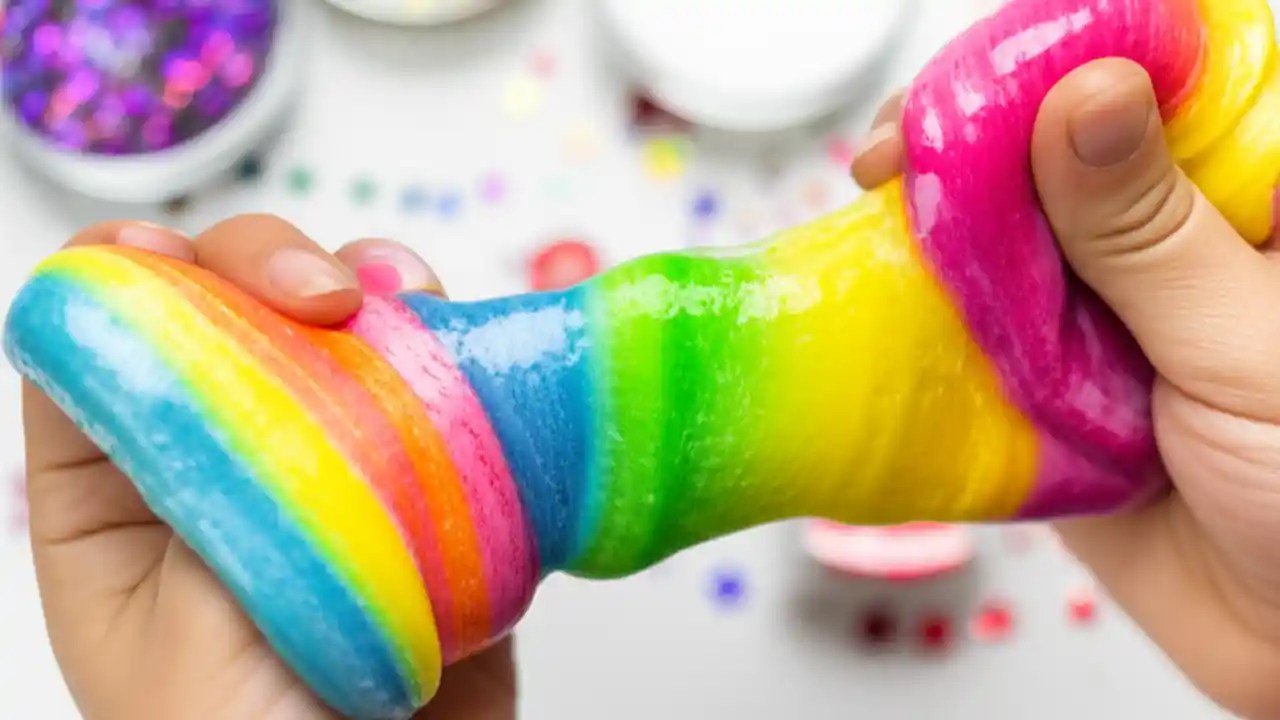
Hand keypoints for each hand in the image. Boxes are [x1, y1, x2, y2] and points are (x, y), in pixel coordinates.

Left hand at [22, 216, 515, 719]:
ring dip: (370, 292)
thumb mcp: (195, 638)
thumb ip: (224, 497)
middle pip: (221, 312)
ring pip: (339, 335)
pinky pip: (435, 391)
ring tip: (400, 298)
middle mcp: (225, 467)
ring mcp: (333, 467)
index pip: (98, 350)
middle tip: (325, 296)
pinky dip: (450, 351)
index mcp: (116, 504)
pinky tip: (454, 336)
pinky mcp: (426, 483)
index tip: (185, 269)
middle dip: (266, 270)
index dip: (128, 280)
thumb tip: (265, 369)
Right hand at [855, 58, 1279, 718]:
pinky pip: (973, 327)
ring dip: (934, 220)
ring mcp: (1101, 307)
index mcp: (1253, 202)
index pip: (1160, 84)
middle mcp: (1173, 241)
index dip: (1064, 61)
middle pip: (1055, 147)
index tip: (991, 78)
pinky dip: (925, 311)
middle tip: (904, 152)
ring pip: (1001, 232)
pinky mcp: (1044, 374)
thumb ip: (1156, 233)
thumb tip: (1086, 98)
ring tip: (877, 205)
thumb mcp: (1251, 349)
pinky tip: (885, 287)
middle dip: (971, 138)